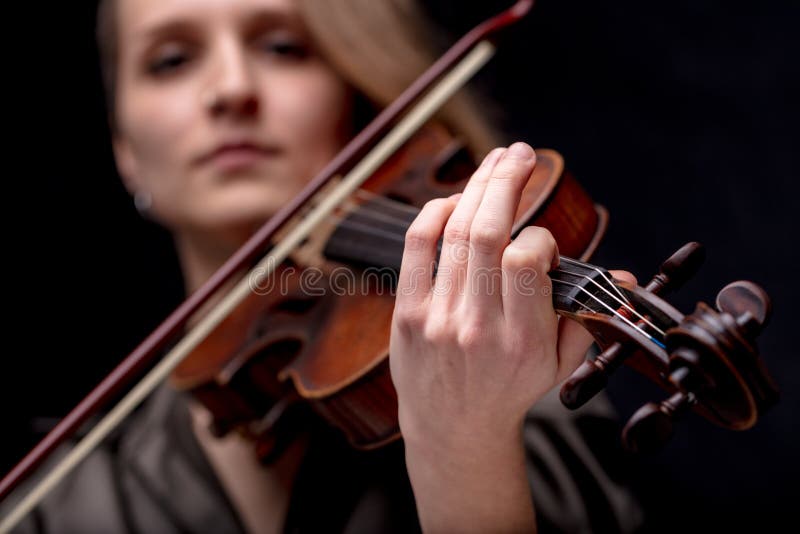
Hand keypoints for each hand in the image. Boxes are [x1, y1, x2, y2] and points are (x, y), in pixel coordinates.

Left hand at [389, 142, 632, 531]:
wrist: (453, 428)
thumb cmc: (510, 390)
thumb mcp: (560, 365)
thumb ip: (587, 317)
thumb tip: (625, 280)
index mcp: (523, 341)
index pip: (527, 260)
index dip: (540, 236)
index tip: (543, 242)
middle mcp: (478, 327)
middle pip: (488, 231)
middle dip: (507, 180)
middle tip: (520, 152)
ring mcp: (438, 319)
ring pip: (455, 232)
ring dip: (477, 186)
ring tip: (496, 161)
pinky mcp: (408, 314)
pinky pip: (418, 246)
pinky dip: (435, 213)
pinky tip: (456, 199)